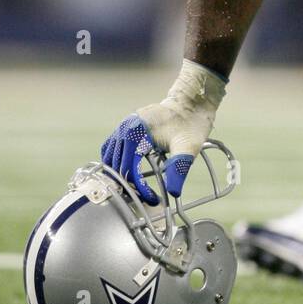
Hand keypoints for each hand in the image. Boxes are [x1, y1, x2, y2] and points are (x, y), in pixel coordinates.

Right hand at [100, 61, 226, 203]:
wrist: (191, 103)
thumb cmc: (191, 124)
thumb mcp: (188, 147)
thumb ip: (179, 168)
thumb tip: (173, 192)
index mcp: (135, 132)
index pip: (130, 169)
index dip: (140, 188)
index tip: (154, 200)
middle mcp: (125, 128)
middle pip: (117, 166)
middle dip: (130, 185)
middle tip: (146, 198)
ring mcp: (123, 126)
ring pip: (111, 159)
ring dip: (120, 175)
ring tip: (137, 188)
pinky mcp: (126, 127)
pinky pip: (112, 148)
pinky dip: (116, 162)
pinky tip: (128, 172)